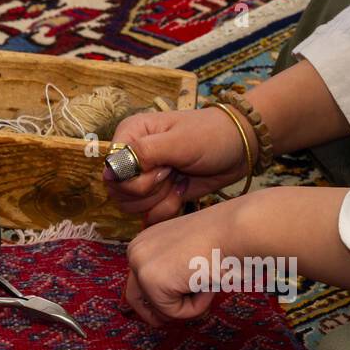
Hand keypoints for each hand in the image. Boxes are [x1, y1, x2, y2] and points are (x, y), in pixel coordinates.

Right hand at [104, 108, 250, 225]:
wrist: (239, 149)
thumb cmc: (211, 136)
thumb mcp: (180, 141)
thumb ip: (144, 153)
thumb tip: (111, 170)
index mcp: (130, 134)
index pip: (112, 169)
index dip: (134, 178)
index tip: (163, 168)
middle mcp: (132, 156)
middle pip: (118, 192)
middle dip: (149, 191)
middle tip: (172, 174)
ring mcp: (144, 177)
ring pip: (132, 206)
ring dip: (159, 201)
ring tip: (179, 182)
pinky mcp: (158, 194)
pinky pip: (148, 214)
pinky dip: (166, 210)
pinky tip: (182, 193)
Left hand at [124, 198, 247, 325]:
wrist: (235, 230)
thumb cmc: (223, 241)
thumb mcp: (189, 256)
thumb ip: (174, 274)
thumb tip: (164, 310)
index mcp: (144, 242)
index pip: (138, 283)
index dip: (158, 301)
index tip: (179, 304)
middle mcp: (135, 251)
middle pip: (137, 300)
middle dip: (162, 313)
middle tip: (185, 314)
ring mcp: (140, 266)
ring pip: (159, 309)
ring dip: (188, 305)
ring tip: (206, 282)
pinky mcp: (151, 282)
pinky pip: (173, 313)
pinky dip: (196, 307)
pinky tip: (206, 284)